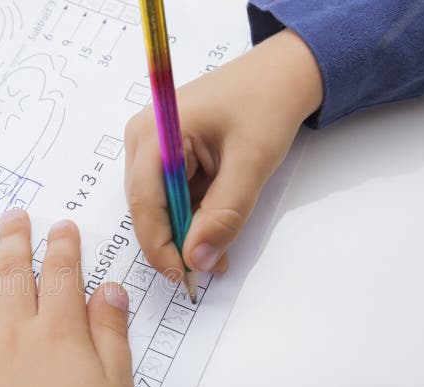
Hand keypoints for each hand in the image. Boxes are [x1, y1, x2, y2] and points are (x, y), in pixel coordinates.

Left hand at [0, 211, 134, 386]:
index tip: (62, 227)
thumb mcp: (117, 385)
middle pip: (12, 276)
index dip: (62, 246)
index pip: (61, 275)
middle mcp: (14, 335)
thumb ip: (111, 333)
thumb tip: (110, 289)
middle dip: (14, 241)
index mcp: (59, 333)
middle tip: (13, 216)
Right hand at [124, 29, 323, 279]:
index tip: (182, 276)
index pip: (145, 201)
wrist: (282, 74)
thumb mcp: (252, 163)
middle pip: (148, 206)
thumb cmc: (267, 105)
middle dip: (176, 240)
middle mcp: (141, 139)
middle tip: (207, 268)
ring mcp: (150, 146)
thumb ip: (224, 214)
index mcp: (154, 133)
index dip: (159, 244)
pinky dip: (193, 215)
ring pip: (160, 205)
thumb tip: (198, 261)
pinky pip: (171, 195)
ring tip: (220, 253)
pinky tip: (216, 228)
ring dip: (187, 231)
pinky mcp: (164, 154)